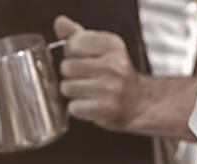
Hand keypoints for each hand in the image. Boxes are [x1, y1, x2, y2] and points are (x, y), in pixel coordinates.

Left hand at [53, 15, 145, 131]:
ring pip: (67, 87)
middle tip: (86, 77)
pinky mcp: (107, 108)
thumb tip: (60, 22)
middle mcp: (114, 64)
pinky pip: (74, 107)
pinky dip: (78, 108)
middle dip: (70, 74)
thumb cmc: (114, 72)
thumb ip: (77, 34)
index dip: (71, 53)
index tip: (83, 58)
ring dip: (72, 91)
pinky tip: (90, 103)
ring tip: (88, 90)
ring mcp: (111, 87)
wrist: (137, 100)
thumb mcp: (99, 48)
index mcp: (112, 44)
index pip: (72, 44)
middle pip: (66, 67)